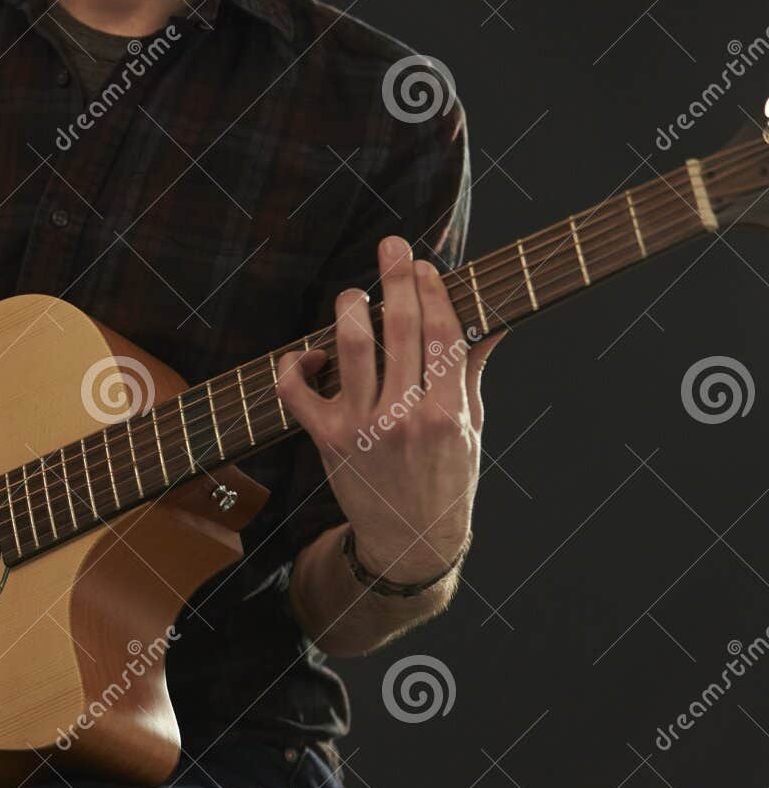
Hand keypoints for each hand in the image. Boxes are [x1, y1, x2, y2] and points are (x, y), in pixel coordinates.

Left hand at [276, 235, 503, 582]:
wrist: (409, 542)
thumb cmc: (446, 480)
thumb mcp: (472, 427)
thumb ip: (472, 371)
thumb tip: (493, 321)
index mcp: (448, 412)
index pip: (442, 334)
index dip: (432, 291)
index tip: (424, 265)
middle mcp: (406, 417)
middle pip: (400, 330)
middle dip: (395, 280)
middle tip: (390, 245)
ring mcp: (363, 429)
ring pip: (350, 350)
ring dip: (348, 311)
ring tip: (353, 293)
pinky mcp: (326, 441)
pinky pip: (297, 393)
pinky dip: (294, 366)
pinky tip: (309, 353)